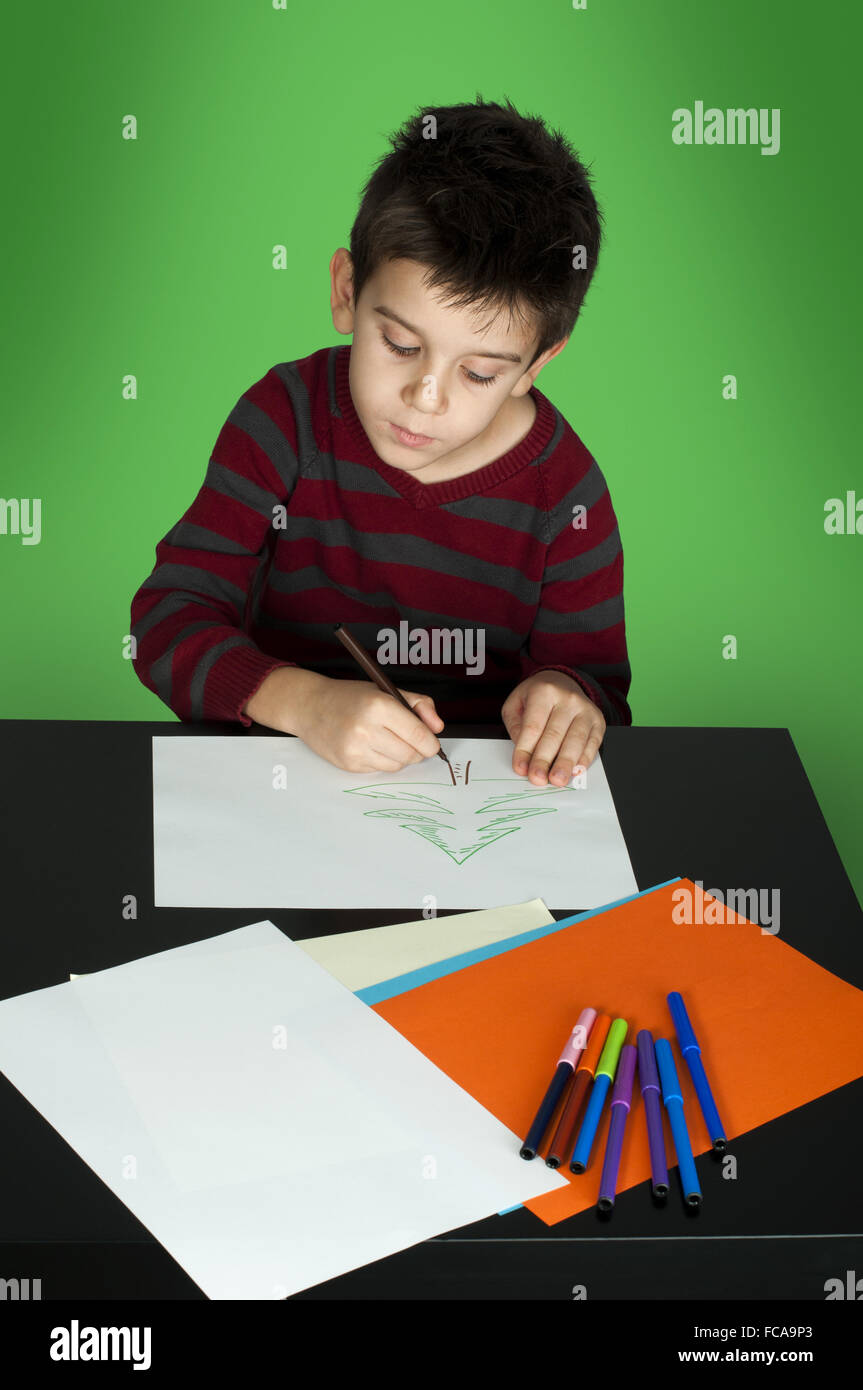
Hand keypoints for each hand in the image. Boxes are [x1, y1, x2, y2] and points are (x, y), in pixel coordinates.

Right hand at [295, 676, 444, 773]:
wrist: (310, 706)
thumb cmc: (350, 697)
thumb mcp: (386, 690)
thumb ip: (419, 705)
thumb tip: (438, 727)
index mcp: (379, 706)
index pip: (419, 735)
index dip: (431, 743)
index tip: (432, 744)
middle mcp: (366, 729)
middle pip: (411, 754)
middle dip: (417, 750)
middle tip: (409, 740)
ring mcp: (355, 749)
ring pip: (397, 765)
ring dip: (400, 756)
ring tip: (387, 740)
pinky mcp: (348, 764)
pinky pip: (380, 769)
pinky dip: (382, 760)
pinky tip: (371, 745)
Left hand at [501, 671, 605, 785]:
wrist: (562, 682)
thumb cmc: (537, 697)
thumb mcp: (516, 704)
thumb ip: (516, 727)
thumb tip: (524, 753)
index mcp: (544, 691)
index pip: (533, 726)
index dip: (526, 749)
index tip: (520, 768)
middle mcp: (568, 699)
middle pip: (554, 734)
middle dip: (544, 760)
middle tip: (538, 778)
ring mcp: (585, 709)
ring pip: (575, 740)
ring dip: (565, 763)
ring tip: (557, 780)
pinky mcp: (597, 720)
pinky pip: (592, 743)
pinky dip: (584, 760)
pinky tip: (575, 772)